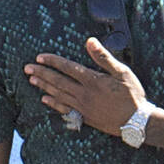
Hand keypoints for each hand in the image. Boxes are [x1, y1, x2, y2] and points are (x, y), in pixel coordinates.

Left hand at [24, 36, 147, 135]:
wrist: (136, 122)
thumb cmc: (132, 95)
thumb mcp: (122, 72)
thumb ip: (104, 57)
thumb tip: (90, 41)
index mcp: (93, 80)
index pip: (67, 68)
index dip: (52, 62)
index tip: (39, 58)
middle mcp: (84, 93)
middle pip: (58, 81)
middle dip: (41, 73)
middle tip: (27, 68)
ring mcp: (83, 106)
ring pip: (58, 94)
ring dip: (43, 87)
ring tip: (32, 80)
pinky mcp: (84, 117)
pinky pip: (64, 109)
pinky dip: (53, 104)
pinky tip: (44, 99)